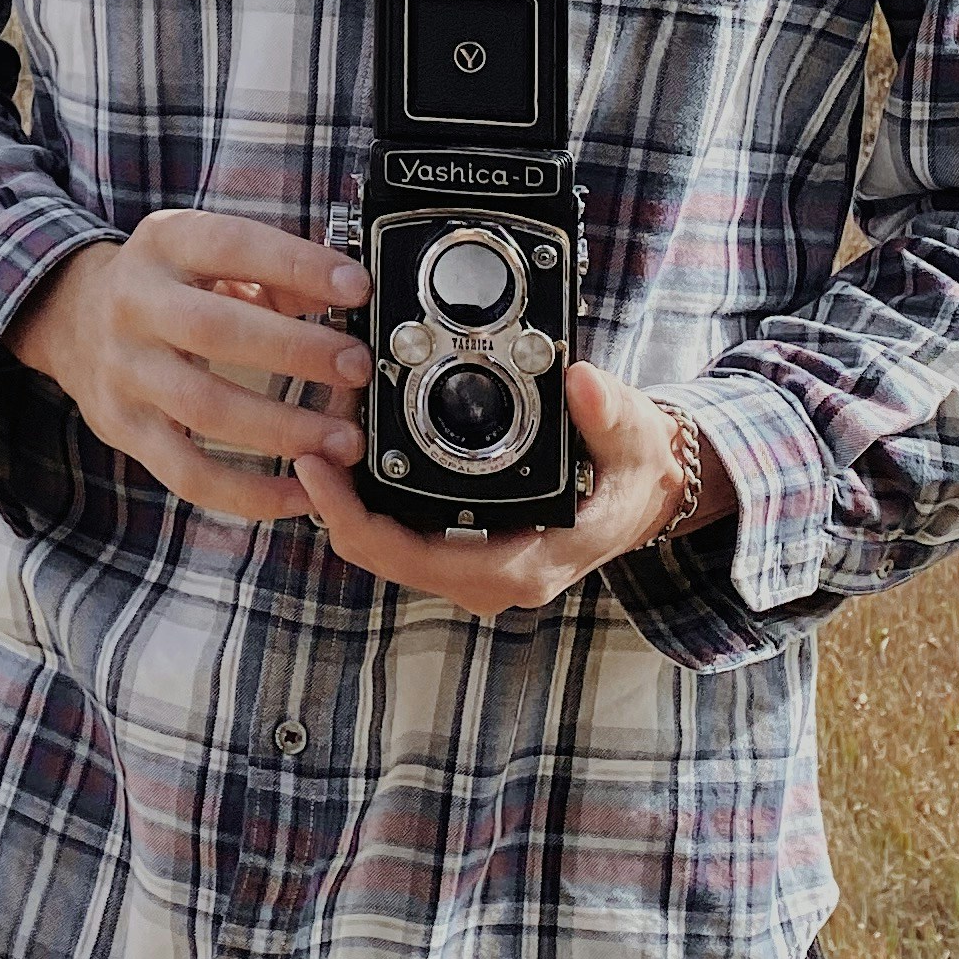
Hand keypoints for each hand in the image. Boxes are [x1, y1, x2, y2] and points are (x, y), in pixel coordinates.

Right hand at [7, 208, 373, 523]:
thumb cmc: (166, 284)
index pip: (232, 245)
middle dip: (295, 352)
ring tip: (342, 441)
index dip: (296, 265)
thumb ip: (274, 272)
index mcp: (164, 244)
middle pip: (215, 331)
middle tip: (357, 368)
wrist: (71, 318)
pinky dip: (249, 493)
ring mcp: (125, 371)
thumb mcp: (206, 254)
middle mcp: (135, 304)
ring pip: (204, 408)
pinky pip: (189, 473)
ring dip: (283, 428)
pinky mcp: (125, 429)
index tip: (357, 287)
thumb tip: (348, 295)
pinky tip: (301, 494)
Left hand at [286, 361, 734, 614]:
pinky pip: (403, 533)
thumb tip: (581, 381)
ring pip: (389, 546)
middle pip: (385, 555)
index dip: (354, 520)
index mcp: (525, 562)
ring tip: (323, 435)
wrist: (651, 491)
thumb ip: (607, 411)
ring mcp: (476, 567)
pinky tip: (354, 455)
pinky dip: (374, 499)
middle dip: (338, 501)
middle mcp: (492, 576)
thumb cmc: (637, 469)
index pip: (414, 559)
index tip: (315, 470)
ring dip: (351, 499)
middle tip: (307, 437)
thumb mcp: (633, 435)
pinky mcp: (468, 547)